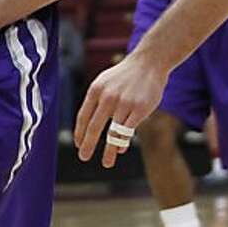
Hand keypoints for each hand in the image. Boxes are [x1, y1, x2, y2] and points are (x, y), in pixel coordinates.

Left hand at [74, 53, 167, 167]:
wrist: (148, 63)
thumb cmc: (124, 76)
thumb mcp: (104, 83)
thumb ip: (96, 102)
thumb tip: (89, 128)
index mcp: (95, 90)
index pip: (83, 116)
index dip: (79, 133)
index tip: (79, 144)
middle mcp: (107, 97)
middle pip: (94, 127)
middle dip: (88, 145)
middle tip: (83, 157)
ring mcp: (124, 103)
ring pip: (113, 133)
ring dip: (109, 150)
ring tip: (106, 163)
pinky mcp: (139, 109)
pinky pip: (128, 131)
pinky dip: (123, 142)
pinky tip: (120, 150)